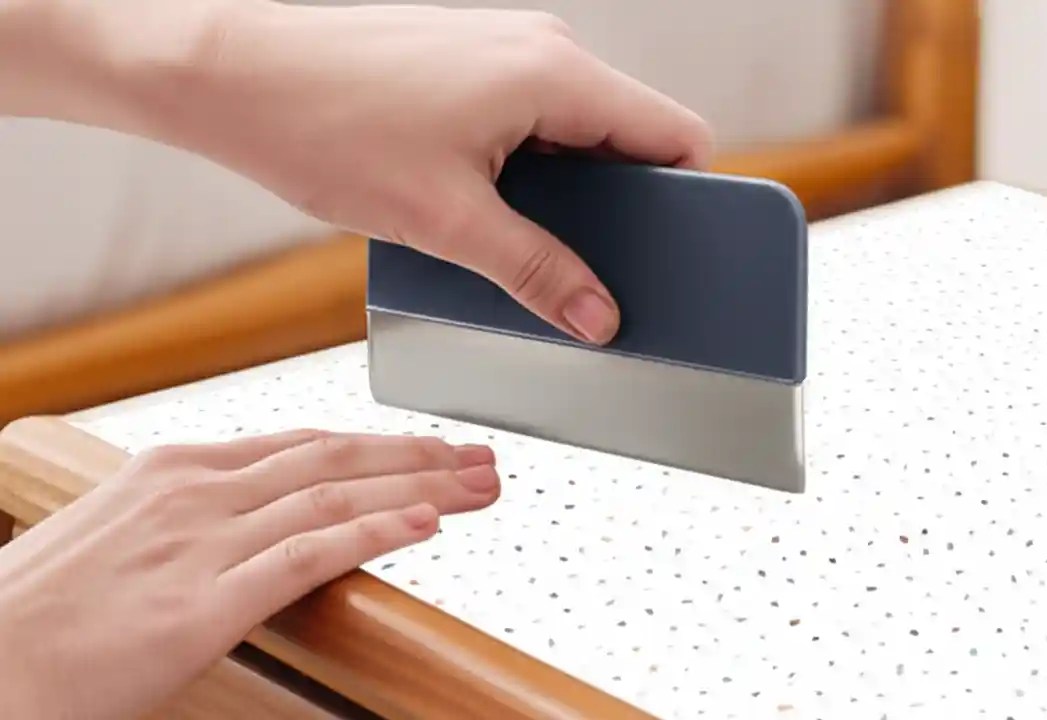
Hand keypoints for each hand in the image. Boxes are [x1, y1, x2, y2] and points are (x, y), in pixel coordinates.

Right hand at [0, 429, 499, 719]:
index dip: (379, 445)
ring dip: (419, 487)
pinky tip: (422, 525)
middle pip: (334, 458)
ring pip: (335, 495)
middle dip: (418, 456)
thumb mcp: (127, 536)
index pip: (304, 444)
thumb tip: (260, 518)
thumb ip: (200, 518)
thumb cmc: (42, 611)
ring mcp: (201, 542)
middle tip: (481, 458)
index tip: (430, 449)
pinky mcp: (203, 602)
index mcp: (177, 471)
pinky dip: (372, 533)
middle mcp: (196, 492)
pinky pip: (307, 554)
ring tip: (477, 486)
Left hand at [135, 1, 713, 344]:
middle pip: (627, 138)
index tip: (679, 255)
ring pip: (575, 132)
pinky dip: (525, 171)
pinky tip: (483, 211)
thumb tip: (598, 317)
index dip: (689, 201)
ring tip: (523, 243)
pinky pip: (529, 122)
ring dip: (566, 194)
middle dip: (622, 209)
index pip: (674, 135)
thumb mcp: (445, 221)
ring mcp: (502, 51)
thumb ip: (536, 272)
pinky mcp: (466, 65)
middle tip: (598, 269)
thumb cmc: (324, 122)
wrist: (232, 71)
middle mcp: (540, 48)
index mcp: (556, 74)